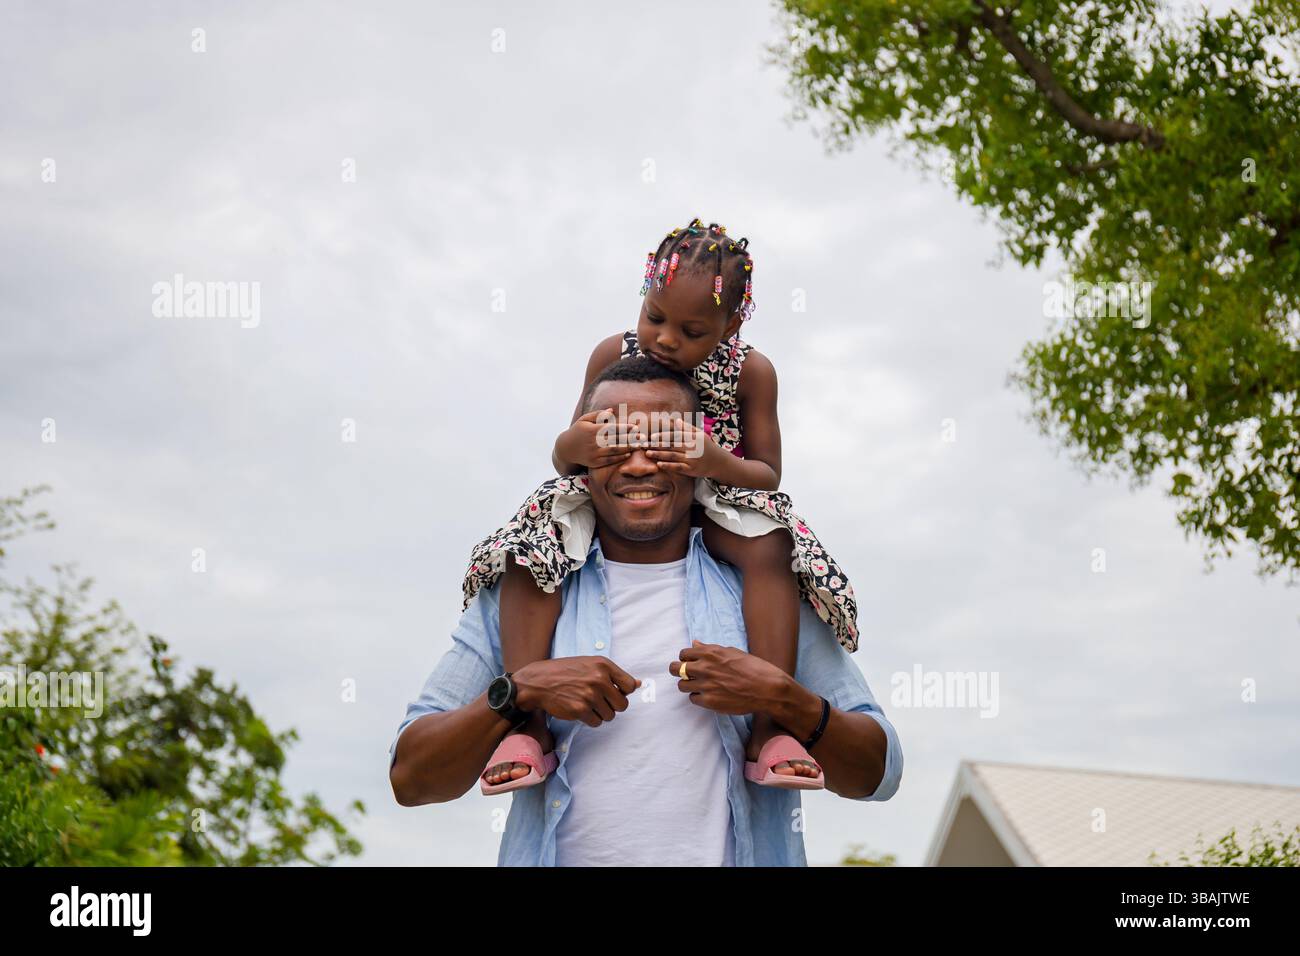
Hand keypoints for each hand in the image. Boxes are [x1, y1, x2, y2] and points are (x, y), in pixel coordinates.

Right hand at [513, 657, 640, 726]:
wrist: (539, 682)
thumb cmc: (566, 672)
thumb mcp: (590, 664)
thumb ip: (613, 674)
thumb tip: (639, 684)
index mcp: (603, 665)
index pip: (630, 686)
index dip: (623, 692)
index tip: (613, 692)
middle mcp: (599, 679)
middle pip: (622, 705)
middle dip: (613, 706)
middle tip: (599, 701)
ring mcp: (590, 695)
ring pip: (610, 716)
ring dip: (600, 713)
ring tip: (586, 703)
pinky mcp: (580, 710)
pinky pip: (596, 722)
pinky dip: (590, 719)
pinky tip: (579, 709)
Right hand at [555, 408, 643, 470]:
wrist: (565, 449)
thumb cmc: (578, 431)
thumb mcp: (584, 420)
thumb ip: (598, 414)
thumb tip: (612, 411)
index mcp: (593, 430)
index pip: (612, 428)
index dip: (624, 428)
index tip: (636, 427)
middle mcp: (594, 442)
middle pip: (616, 440)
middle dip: (631, 439)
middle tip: (643, 437)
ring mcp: (594, 453)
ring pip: (614, 451)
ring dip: (628, 448)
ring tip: (639, 446)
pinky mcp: (594, 462)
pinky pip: (609, 460)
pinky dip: (619, 457)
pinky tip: (628, 454)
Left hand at [641, 417, 730, 479]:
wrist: (719, 462)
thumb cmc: (708, 446)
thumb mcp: (700, 434)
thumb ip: (686, 428)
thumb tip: (675, 420)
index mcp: (692, 437)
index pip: (675, 435)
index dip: (662, 435)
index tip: (651, 435)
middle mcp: (692, 447)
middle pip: (671, 445)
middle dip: (656, 444)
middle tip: (644, 444)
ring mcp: (691, 459)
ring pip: (672, 456)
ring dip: (659, 455)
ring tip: (648, 453)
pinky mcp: (691, 470)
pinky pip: (677, 467)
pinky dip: (668, 466)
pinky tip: (659, 464)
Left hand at [669, 641, 790, 715]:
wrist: (767, 688)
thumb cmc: (753, 668)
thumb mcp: (732, 652)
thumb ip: (710, 649)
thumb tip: (695, 643)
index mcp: (711, 653)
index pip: (683, 653)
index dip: (686, 658)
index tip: (690, 662)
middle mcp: (705, 668)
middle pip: (675, 668)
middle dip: (679, 671)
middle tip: (687, 675)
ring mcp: (706, 685)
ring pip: (681, 685)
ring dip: (688, 685)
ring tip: (700, 686)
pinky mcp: (709, 702)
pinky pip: (693, 699)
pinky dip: (698, 697)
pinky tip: (709, 695)